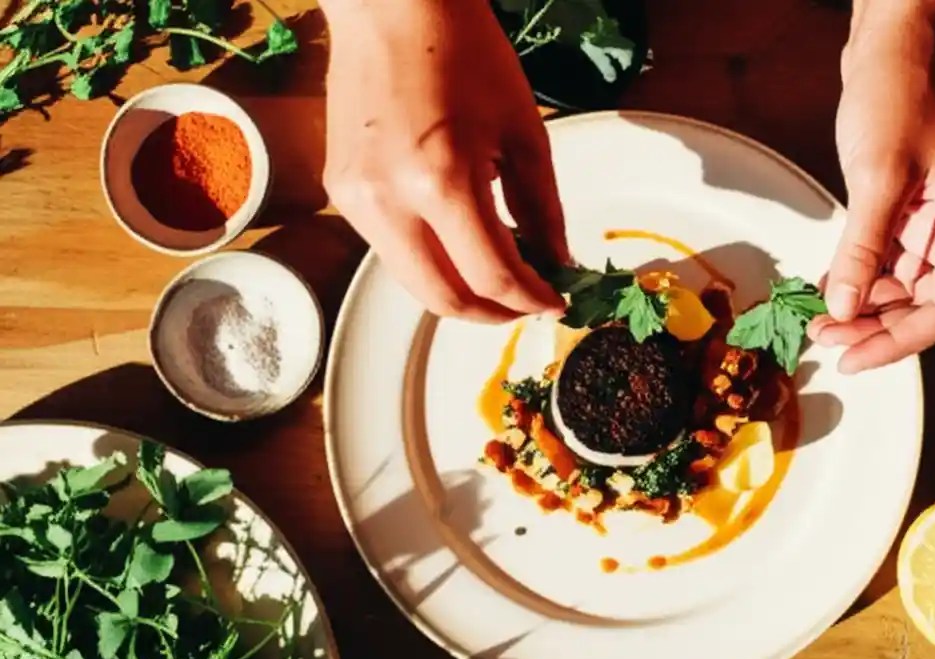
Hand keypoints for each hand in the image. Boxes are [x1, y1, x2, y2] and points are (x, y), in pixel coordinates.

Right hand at [321, 0, 565, 321]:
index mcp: (441, 182)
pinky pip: (390, 249)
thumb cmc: (466, 54)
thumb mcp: (524, 130)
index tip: (556, 303)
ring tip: (499, 279)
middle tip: (527, 306)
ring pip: (412, 281)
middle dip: (493, 314)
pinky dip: (430, 261)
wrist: (391, 7)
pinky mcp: (341, 192)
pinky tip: (459, 243)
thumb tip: (557, 264)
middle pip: (444, 298)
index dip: (531, 300)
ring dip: (460, 293)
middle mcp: (388, 202)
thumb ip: (543, 208)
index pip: (491, 275)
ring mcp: (355, 200)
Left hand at [810, 0, 934, 372]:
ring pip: (905, 283)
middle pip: (924, 302)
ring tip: (819, 319)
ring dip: (865, 304)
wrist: (899, 33)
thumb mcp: (878, 175)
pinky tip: (828, 288)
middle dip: (875, 326)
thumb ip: (863, 248)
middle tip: (825, 340)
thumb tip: (844, 311)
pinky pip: (889, 255)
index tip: (852, 359)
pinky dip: (861, 274)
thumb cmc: (900, 92)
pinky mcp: (912, 204)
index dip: (897, 342)